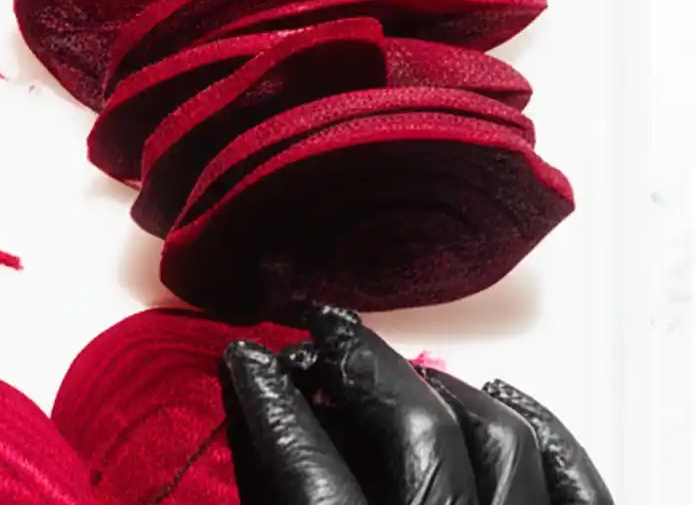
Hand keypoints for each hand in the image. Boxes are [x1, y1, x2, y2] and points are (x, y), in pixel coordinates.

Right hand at [221, 307, 612, 504]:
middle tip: (320, 332)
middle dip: (359, 364)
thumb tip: (249, 420)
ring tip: (400, 369)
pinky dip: (538, 427)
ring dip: (441, 387)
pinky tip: (499, 399)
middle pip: (416, 428)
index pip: (307, 469)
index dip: (267, 400)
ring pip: (501, 436)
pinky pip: (574, 475)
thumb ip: (271, 494)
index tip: (246, 361)